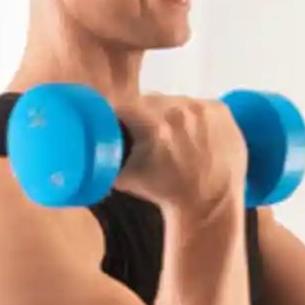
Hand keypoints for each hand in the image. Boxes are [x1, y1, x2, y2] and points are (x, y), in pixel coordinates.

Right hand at [113, 94, 247, 214]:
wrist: (210, 203)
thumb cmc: (165, 192)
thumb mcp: (123, 176)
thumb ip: (102, 156)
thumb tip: (84, 144)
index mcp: (154, 127)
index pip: (126, 106)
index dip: (123, 115)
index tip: (124, 125)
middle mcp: (180, 112)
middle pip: (151, 101)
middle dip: (147, 116)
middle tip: (151, 137)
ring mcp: (203, 109)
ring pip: (175, 101)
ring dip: (171, 115)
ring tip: (175, 139)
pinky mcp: (221, 110)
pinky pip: (200, 104)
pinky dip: (195, 117)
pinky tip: (195, 136)